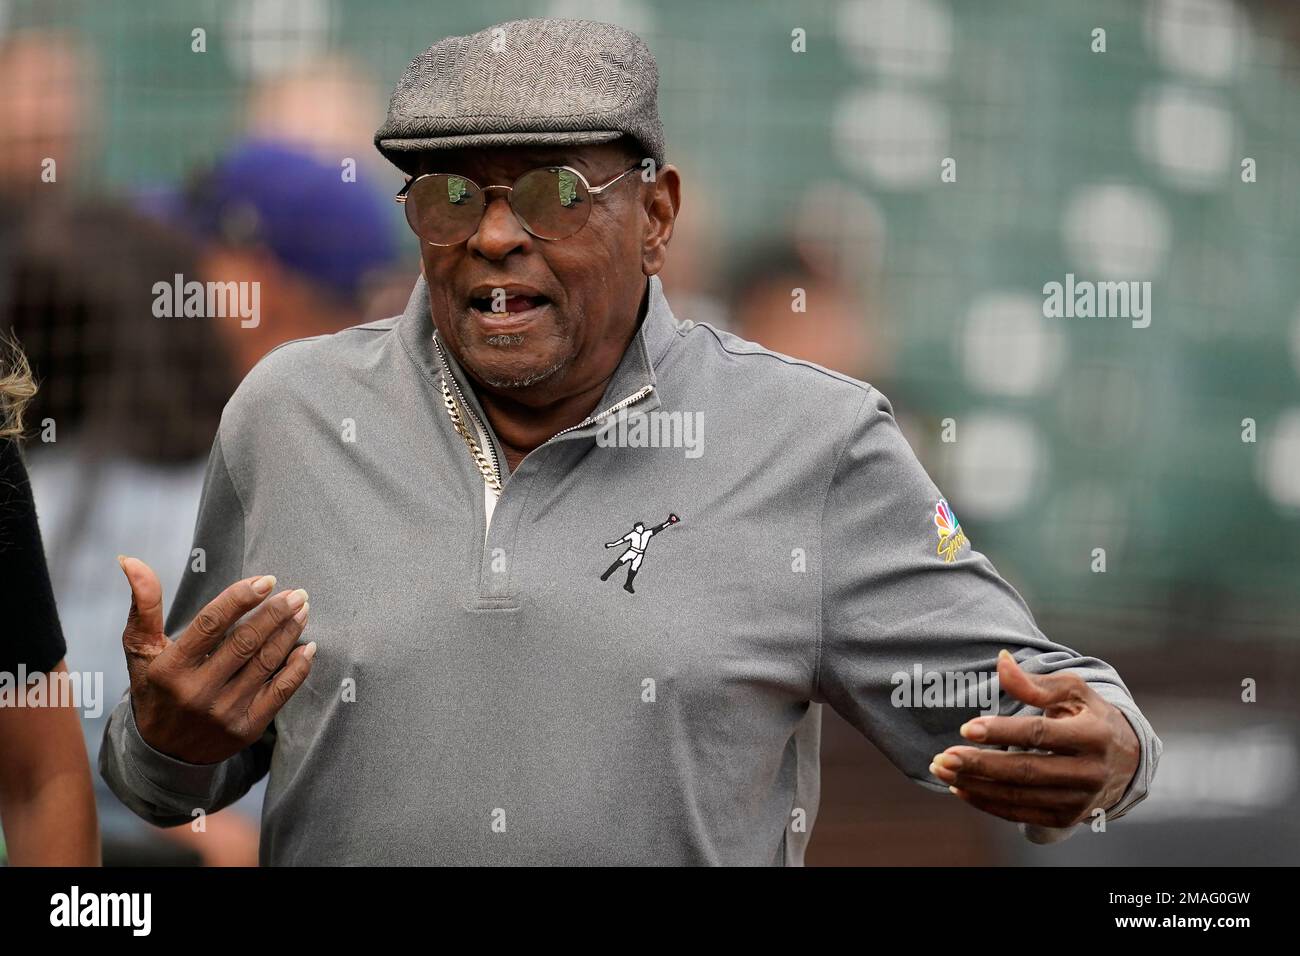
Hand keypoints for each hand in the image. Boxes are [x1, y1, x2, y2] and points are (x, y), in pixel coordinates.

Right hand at [117, 557, 315, 764]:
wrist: (163, 755)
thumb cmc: (155, 690)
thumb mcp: (141, 651)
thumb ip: (143, 605)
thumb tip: (131, 560)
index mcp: (169, 669)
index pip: (211, 624)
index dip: (241, 598)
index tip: (267, 580)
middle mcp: (197, 692)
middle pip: (245, 642)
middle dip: (275, 613)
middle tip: (297, 593)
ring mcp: (223, 713)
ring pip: (266, 663)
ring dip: (289, 633)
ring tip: (302, 610)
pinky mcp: (246, 728)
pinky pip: (281, 692)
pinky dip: (298, 667)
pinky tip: (308, 646)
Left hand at [929, 650, 1139, 827]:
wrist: (1127, 761)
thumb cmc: (1091, 717)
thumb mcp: (1073, 691)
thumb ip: (1035, 683)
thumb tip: (1001, 661)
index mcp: (1093, 736)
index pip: (1039, 734)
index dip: (1001, 731)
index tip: (965, 728)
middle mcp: (1089, 773)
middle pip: (1025, 771)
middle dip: (979, 764)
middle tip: (941, 757)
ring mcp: (1078, 801)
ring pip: (1018, 796)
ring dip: (975, 784)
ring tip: (941, 769)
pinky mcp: (1066, 818)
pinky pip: (1020, 813)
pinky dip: (987, 802)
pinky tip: (960, 788)